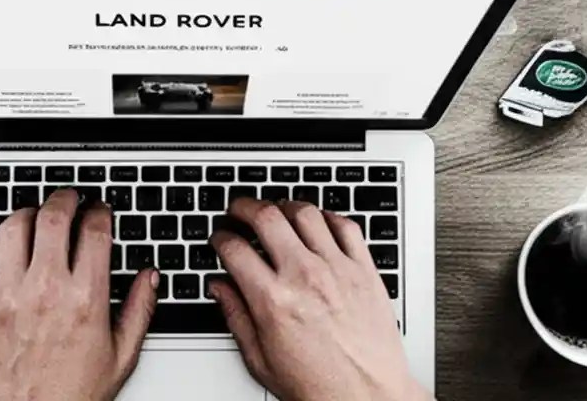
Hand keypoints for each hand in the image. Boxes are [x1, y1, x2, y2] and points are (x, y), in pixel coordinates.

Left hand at [0, 189, 159, 400]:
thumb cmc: (73, 396)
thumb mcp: (122, 355)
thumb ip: (140, 309)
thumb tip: (149, 277)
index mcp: (85, 298)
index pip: (94, 230)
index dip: (100, 211)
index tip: (100, 211)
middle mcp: (46, 289)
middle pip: (54, 216)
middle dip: (66, 198)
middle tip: (71, 199)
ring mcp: (10, 294)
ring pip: (14, 227)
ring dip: (29, 213)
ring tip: (38, 216)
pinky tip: (7, 246)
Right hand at [209, 198, 430, 400]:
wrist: (368, 398)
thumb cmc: (319, 386)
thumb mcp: (261, 360)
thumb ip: (236, 316)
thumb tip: (219, 287)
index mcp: (273, 301)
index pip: (234, 248)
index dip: (220, 237)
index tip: (220, 239)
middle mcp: (304, 277)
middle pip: (267, 216)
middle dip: (244, 207)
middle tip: (239, 210)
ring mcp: (337, 270)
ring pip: (306, 213)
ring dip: (285, 206)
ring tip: (277, 212)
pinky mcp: (365, 271)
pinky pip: (346, 226)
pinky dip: (328, 217)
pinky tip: (318, 223)